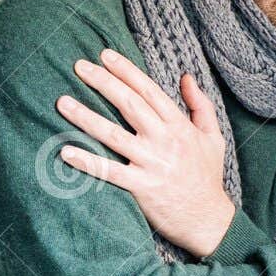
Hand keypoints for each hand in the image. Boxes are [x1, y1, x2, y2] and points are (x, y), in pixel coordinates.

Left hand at [55, 47, 235, 257]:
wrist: (209, 220)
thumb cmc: (208, 178)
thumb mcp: (213, 138)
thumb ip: (201, 106)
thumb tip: (187, 78)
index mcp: (180, 127)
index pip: (149, 91)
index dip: (126, 71)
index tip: (105, 55)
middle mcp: (164, 141)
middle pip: (129, 104)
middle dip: (103, 82)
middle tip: (79, 66)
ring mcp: (152, 164)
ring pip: (113, 134)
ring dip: (86, 117)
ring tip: (62, 102)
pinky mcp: (141, 187)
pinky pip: (109, 171)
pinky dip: (87, 161)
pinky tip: (66, 152)